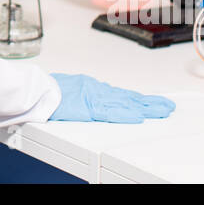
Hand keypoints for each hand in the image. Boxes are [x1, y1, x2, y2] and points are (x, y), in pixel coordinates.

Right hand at [47, 73, 174, 123]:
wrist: (36, 89)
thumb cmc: (46, 91)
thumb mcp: (68, 88)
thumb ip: (81, 94)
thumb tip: (85, 98)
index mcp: (92, 87)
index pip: (120, 94)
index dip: (137, 99)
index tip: (151, 101)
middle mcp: (97, 90)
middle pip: (128, 97)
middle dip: (149, 102)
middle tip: (167, 105)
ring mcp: (94, 99)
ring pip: (125, 104)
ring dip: (145, 108)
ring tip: (163, 111)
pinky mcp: (89, 108)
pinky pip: (111, 113)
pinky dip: (126, 115)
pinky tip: (139, 117)